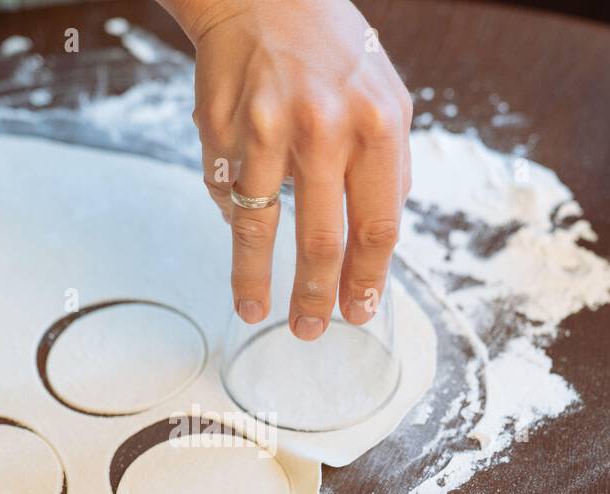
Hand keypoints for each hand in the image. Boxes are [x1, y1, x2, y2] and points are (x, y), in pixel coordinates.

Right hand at [162, 0, 411, 340]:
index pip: (378, 225)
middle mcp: (324, 127)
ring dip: (257, 281)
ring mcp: (267, 129)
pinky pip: (226, 193)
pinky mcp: (221, 129)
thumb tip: (377, 238)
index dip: (367, 278)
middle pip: (322, 239)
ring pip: (260, 227)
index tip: (358, 311)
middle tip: (311, 330)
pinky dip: (234, 221)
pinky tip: (240, 241)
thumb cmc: (330, 47)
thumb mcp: (386, 96)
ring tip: (257, 310)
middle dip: (316, 297)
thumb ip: (388, 167)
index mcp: (378, 123)